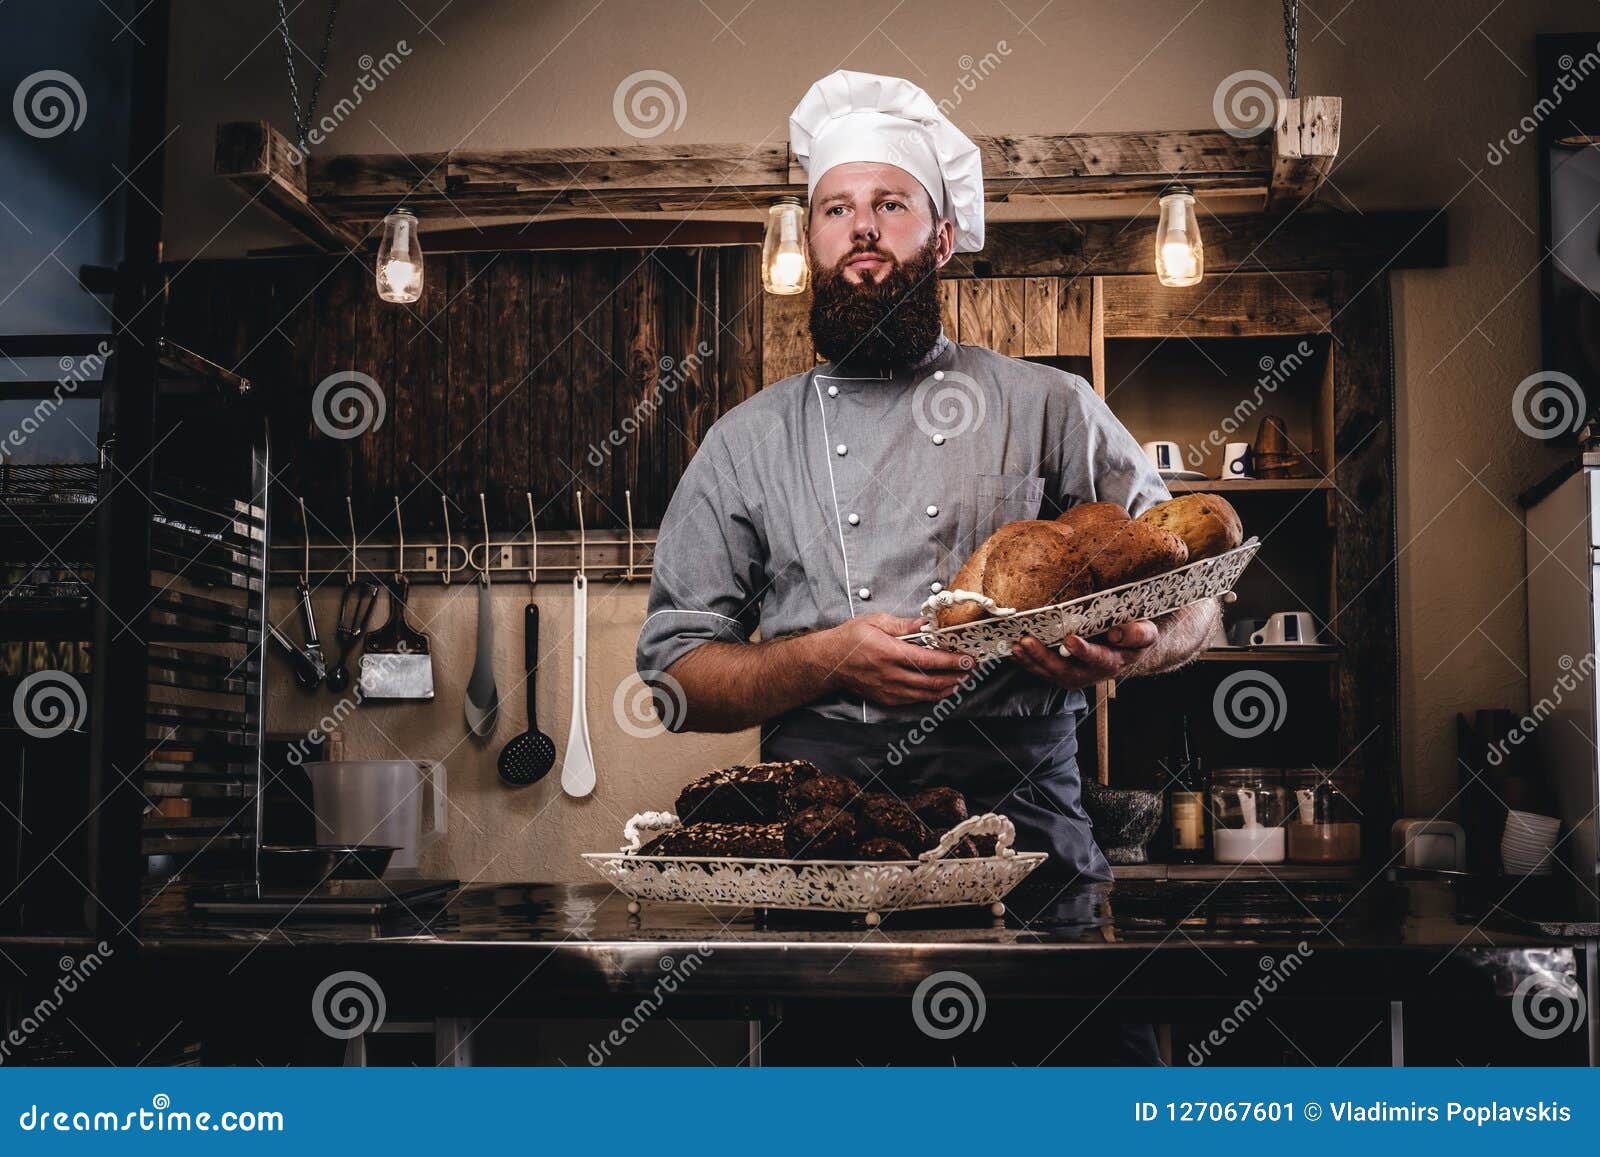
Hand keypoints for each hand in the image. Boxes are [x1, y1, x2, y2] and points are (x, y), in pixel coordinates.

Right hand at [821, 614, 975, 705]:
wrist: (830, 662)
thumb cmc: (851, 638)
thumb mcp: (875, 621)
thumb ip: (903, 624)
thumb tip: (926, 622)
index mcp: (890, 652)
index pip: (929, 659)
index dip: (952, 661)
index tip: (968, 659)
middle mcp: (892, 674)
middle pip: (932, 680)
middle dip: (956, 676)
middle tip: (972, 670)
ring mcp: (890, 689)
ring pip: (926, 693)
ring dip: (948, 688)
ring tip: (963, 681)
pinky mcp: (887, 698)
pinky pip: (914, 700)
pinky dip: (932, 696)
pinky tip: (942, 690)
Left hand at [1012, 619, 1158, 689]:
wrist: (1127, 649)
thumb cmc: (1135, 636)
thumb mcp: (1147, 632)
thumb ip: (1137, 633)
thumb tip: (1116, 632)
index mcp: (1113, 662)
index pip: (1098, 658)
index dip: (1084, 651)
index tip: (1071, 640)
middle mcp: (1091, 673)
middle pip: (1066, 671)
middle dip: (1045, 657)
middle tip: (1028, 641)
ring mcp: (1075, 676)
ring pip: (1050, 673)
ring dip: (1031, 661)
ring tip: (1016, 645)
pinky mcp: (1062, 673)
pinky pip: (1042, 671)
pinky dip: (1027, 662)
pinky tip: (1013, 650)